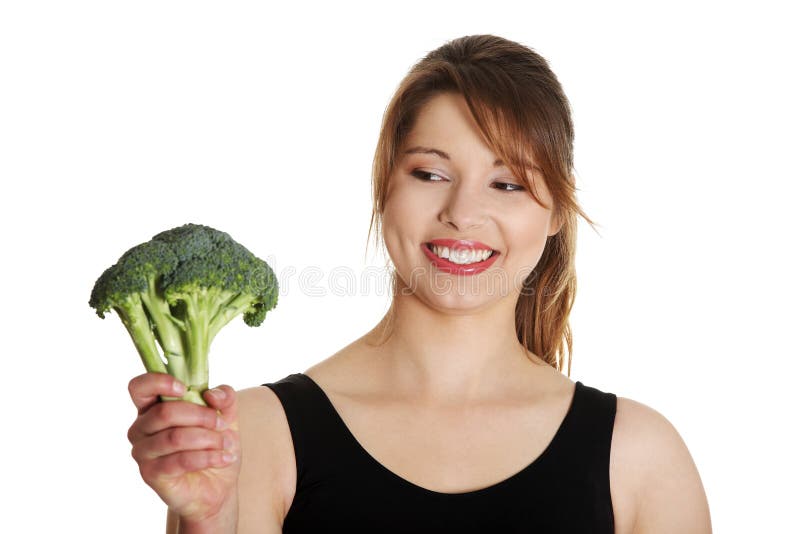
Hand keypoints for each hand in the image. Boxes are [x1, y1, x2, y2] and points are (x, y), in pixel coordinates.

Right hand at [127, 373, 240, 523]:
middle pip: (164, 412)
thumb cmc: (214, 444)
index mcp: (153, 407)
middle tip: (222, 424)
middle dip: (201, 416)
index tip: (184, 388)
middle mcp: (141, 428)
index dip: (158, 382)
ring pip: (174, 437)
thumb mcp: (226, 415)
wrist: (217, 484)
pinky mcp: (151, 474)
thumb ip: (224, 397)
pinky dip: (208, 457)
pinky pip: (180, 461)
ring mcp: (143, 452)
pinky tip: (224, 458)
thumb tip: (211, 394)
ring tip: (226, 443)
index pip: (140, 387)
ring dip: (208, 439)